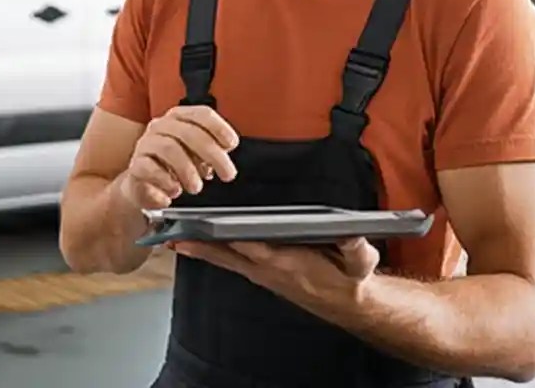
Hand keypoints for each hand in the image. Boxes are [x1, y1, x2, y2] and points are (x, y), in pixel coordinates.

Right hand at [118, 105, 239, 210]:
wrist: (144, 186)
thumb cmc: (174, 166)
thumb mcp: (196, 155)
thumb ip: (211, 151)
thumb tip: (222, 157)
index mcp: (179, 118)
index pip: (202, 114)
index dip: (219, 128)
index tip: (231, 145)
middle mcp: (161, 126)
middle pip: (189, 133)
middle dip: (213, 155)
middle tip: (228, 174)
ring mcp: (146, 144)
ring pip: (169, 149)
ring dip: (189, 171)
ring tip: (196, 187)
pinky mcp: (135, 165)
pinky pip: (150, 168)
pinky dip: (167, 181)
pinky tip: (174, 190)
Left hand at [170, 237, 379, 312]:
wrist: (347, 302)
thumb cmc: (350, 277)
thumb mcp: (361, 261)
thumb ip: (357, 248)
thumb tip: (352, 235)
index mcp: (289, 264)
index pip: (257, 249)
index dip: (235, 240)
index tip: (212, 231)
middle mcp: (270, 270)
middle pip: (230, 255)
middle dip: (203, 246)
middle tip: (174, 237)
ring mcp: (263, 274)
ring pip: (226, 259)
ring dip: (200, 250)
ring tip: (173, 239)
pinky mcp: (261, 274)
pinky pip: (230, 262)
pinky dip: (211, 253)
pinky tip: (194, 246)